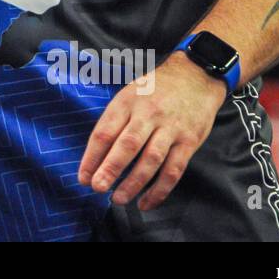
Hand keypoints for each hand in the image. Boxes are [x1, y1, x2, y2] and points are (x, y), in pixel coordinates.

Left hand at [76, 50, 229, 210]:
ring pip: (151, 160)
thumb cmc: (155, 89)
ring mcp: (170, 128)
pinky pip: (174, 170)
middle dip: (111, 169)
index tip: (83, 177)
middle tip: (98, 187)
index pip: (105, 131)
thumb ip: (114, 121)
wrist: (195, 76)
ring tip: (119, 199)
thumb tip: (95, 156)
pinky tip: (146, 202)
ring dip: (134, 183)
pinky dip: (160, 190)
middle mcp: (148, 114)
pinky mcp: (189, 141)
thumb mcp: (128, 94)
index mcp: (127, 102)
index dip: (92, 156)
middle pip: (127, 145)